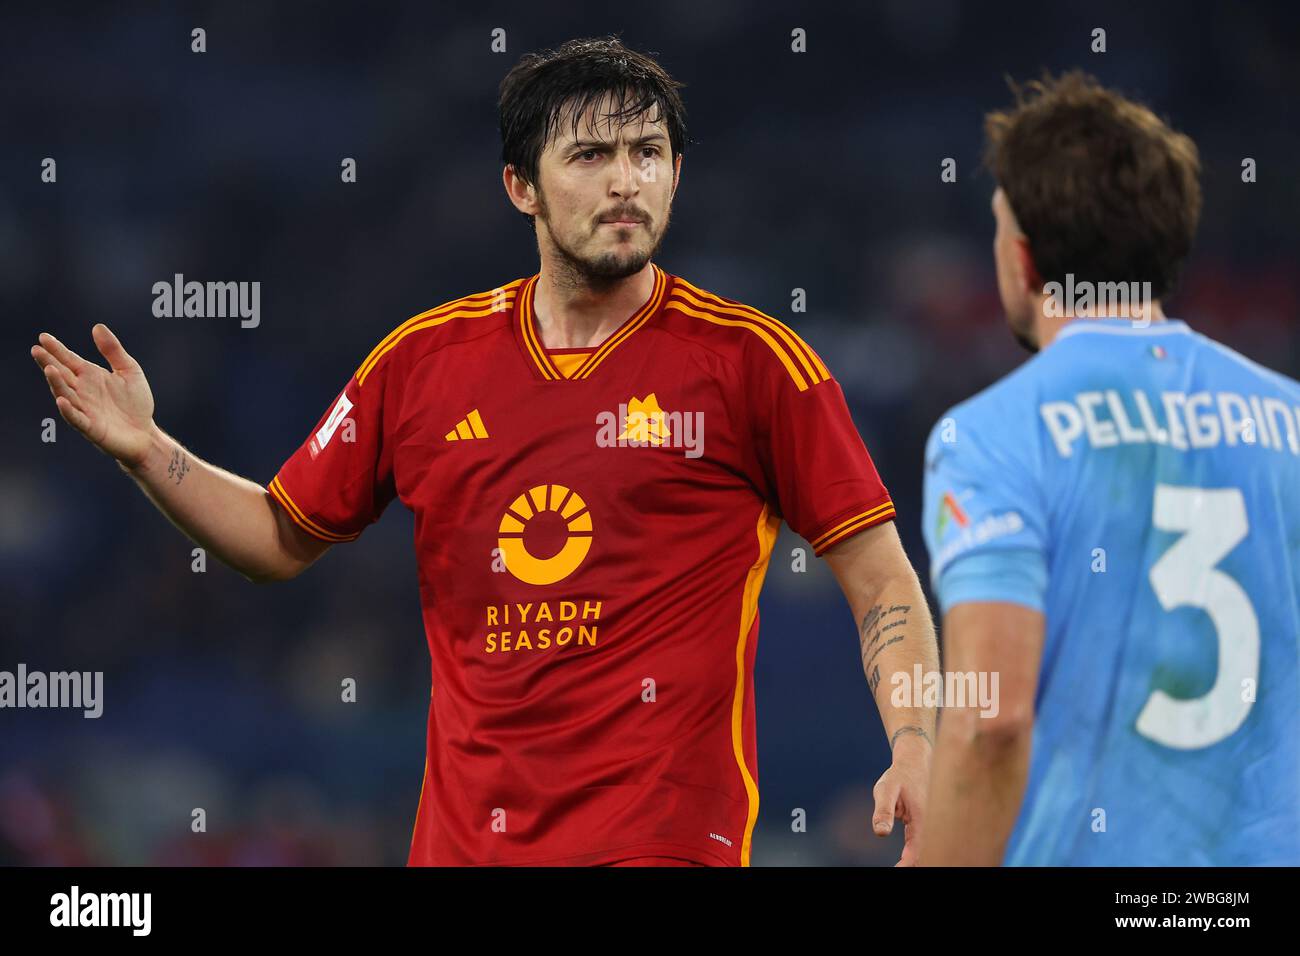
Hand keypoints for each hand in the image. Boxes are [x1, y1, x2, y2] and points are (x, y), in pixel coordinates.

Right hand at [31, 324, 157, 469]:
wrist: (145, 433)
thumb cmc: (135, 403)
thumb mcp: (129, 370)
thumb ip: (113, 351)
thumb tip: (97, 326)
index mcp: (89, 376)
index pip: (69, 360)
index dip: (57, 349)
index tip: (44, 337)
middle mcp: (82, 391)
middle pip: (61, 375)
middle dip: (49, 363)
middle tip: (37, 350)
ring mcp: (84, 409)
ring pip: (66, 394)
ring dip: (56, 383)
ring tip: (50, 369)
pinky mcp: (91, 427)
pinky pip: (77, 418)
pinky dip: (68, 410)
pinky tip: (62, 400)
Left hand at [872, 731, 931, 865]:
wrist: (914, 762)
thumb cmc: (899, 775)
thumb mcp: (886, 789)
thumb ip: (883, 810)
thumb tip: (881, 833)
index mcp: (922, 819)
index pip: (917, 850)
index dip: (908, 863)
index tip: (897, 870)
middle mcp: (929, 824)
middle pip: (924, 853)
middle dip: (912, 863)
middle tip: (898, 869)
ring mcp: (927, 824)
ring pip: (924, 849)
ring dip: (913, 859)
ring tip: (899, 866)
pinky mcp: (922, 823)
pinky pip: (920, 843)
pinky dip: (913, 853)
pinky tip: (903, 861)